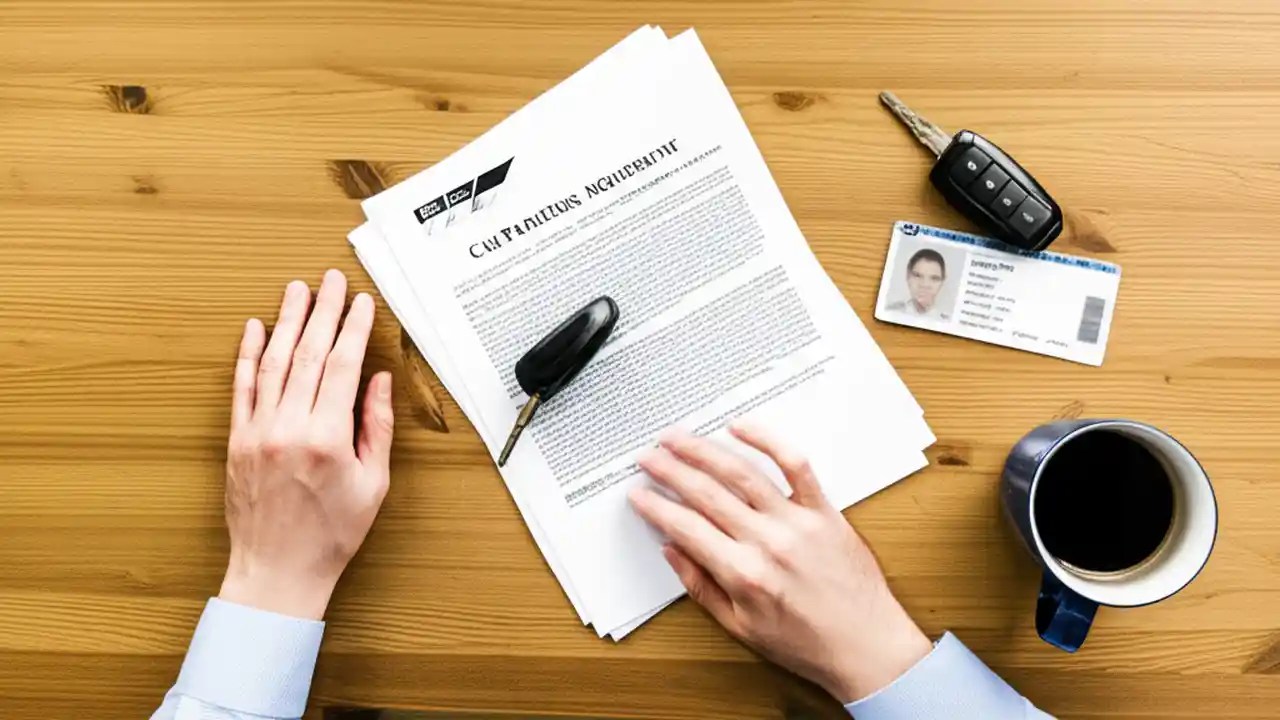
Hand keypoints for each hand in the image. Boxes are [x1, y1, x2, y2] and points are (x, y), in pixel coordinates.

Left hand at [219, 269, 393, 619]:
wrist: (278, 572)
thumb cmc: (332, 534)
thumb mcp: (373, 483)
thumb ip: (376, 426)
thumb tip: (378, 380)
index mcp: (328, 438)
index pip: (342, 366)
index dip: (354, 328)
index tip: (362, 302)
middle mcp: (289, 428)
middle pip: (307, 354)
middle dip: (323, 312)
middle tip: (331, 281)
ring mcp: (257, 432)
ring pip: (272, 363)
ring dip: (285, 321)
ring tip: (296, 290)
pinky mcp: (236, 441)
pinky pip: (241, 388)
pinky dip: (246, 355)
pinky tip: (253, 328)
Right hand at [629, 423, 930, 702]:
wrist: (866, 646)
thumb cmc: (806, 643)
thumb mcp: (741, 627)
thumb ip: (701, 586)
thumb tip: (671, 550)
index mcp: (743, 575)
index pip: (685, 528)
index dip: (656, 508)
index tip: (638, 495)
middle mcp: (767, 542)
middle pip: (706, 494)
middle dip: (670, 471)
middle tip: (648, 457)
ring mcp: (797, 522)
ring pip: (741, 474)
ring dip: (704, 451)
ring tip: (678, 437)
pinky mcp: (823, 510)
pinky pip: (795, 465)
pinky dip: (768, 441)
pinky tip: (741, 428)